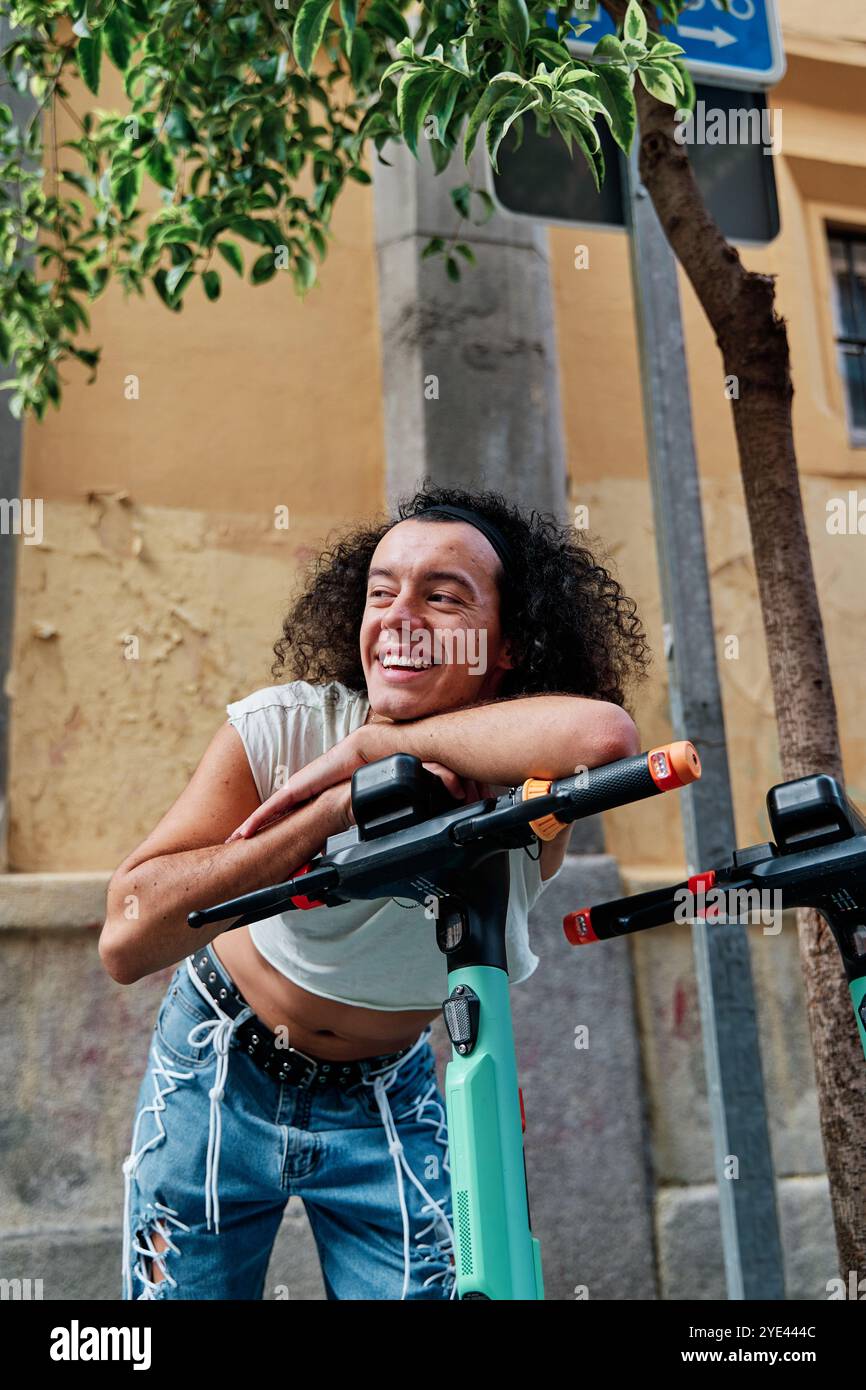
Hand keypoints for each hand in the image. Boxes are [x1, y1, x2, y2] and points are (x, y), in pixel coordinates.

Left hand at [226, 729, 369, 840]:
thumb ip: (329, 823)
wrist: (354, 760)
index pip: (280, 817)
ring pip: (262, 814)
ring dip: (246, 827)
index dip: (268, 828)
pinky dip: (255, 821)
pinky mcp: (291, 791)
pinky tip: (244, 833)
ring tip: (232, 839)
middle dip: (250, 828)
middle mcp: (293, 794)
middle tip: (234, 841)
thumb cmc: (349, 778)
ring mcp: (291, 792)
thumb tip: (326, 846)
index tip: (256, 840)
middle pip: (266, 816)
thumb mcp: (337, 806)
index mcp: (304, 799)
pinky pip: (269, 810)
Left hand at [226, 733, 492, 841]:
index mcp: (358, 772)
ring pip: (297, 788)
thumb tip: (407, 830)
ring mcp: (346, 756)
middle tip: (240, 835)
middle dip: (268, 815)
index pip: (317, 796)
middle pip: (298, 792)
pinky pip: (310, 783)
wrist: (459, 744)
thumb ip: (406, 809)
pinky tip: (269, 815)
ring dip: (269, 811)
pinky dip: (288, 801)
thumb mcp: (418, 795)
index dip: (290, 813)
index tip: (266, 832)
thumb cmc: (447, 766)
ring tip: (243, 831)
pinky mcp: (350, 756)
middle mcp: (347, 761)